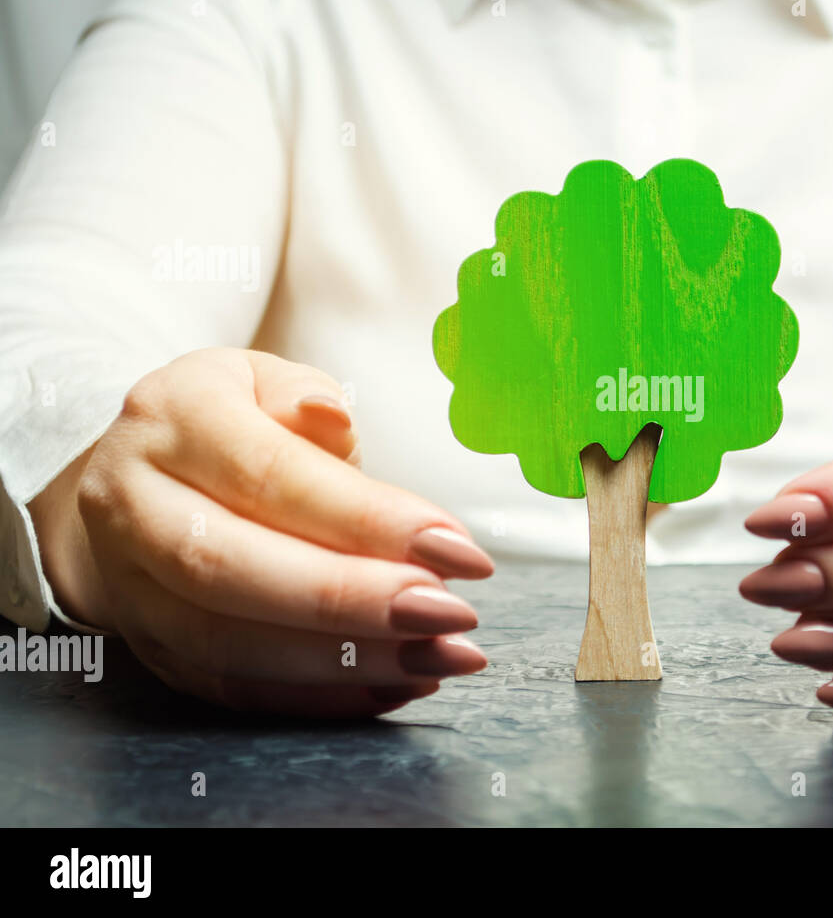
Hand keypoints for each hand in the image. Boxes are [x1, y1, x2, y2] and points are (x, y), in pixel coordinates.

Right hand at [28, 348, 493, 716]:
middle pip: (233, 569)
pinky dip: (320, 696)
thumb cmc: (232, 424)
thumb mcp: (265, 382)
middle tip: (450, 613)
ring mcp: (130, 586)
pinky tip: (397, 684)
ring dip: (346, 663)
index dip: (369, 519)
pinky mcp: (152, 649)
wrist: (139, 479)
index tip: (457, 549)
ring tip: (439, 657)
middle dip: (354, 600)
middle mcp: (132, 504)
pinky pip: (232, 688)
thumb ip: (305, 400)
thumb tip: (330, 416)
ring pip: (228, 644)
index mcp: (173, 419)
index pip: (273, 476)